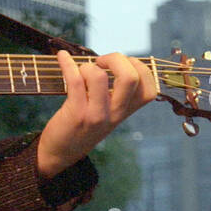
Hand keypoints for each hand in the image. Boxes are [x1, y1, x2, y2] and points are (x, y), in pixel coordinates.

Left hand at [37, 51, 155, 179]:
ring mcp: (96, 115)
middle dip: (116, 59)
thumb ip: (115, 94)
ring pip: (99, 77)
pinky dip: (67, 63)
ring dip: (88, 66)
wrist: (60, 153)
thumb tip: (113, 60)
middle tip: (101, 62)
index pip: (149, 89)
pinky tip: (62, 57)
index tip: (123, 64)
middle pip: (130, 78)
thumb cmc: (82, 127)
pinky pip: (74, 80)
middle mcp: (115, 114)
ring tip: (81, 71)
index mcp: (125, 112)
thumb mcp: (107, 114)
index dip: (140, 68)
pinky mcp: (76, 113)